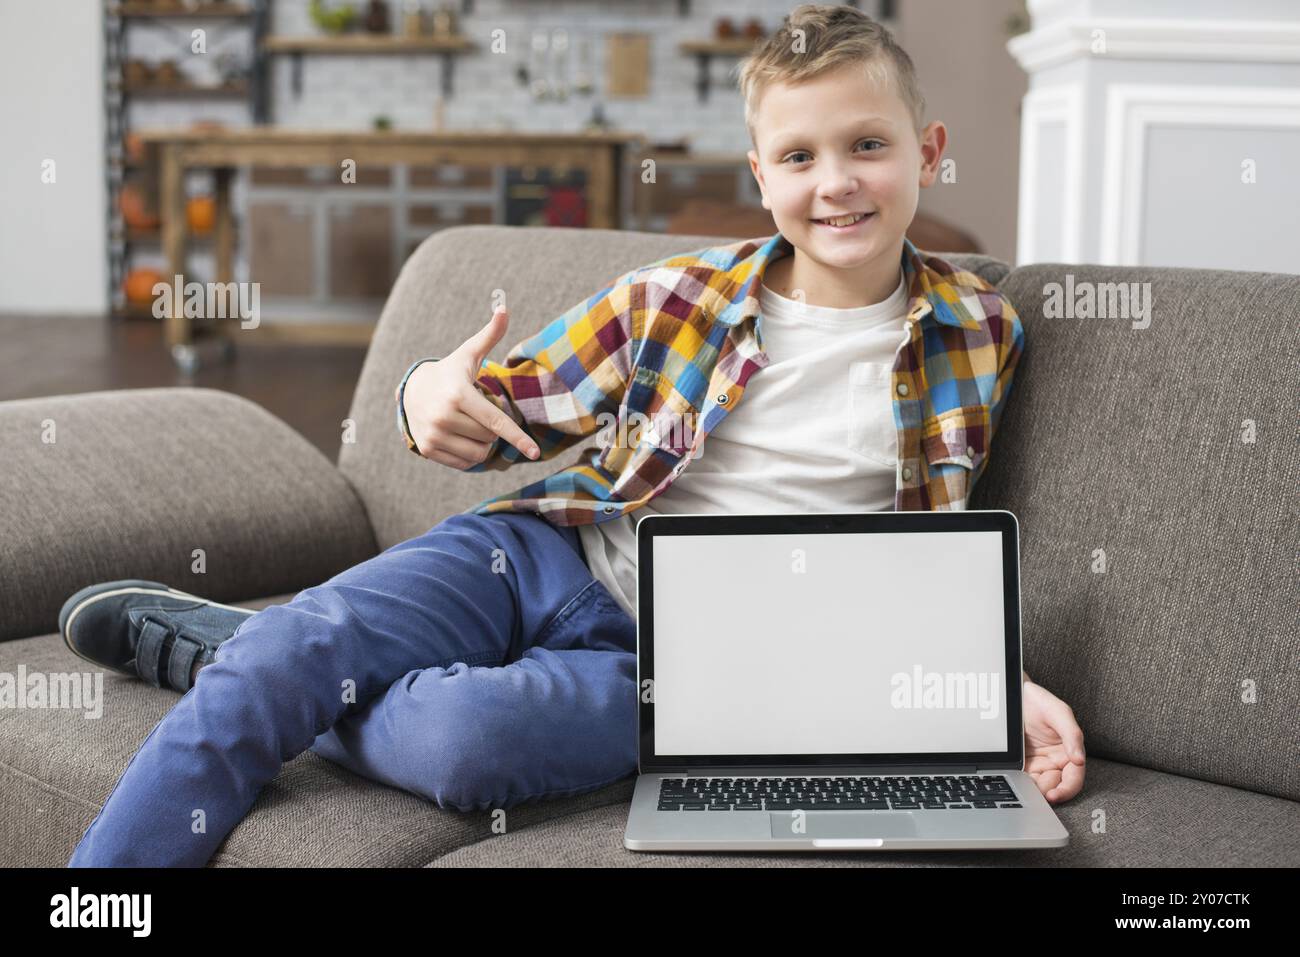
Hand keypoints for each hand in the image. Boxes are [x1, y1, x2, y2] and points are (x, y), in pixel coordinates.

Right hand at [399, 308, 540, 468]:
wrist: (411, 391)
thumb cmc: (450, 373)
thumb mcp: (468, 354)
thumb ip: (489, 335)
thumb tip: (504, 308)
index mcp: (458, 394)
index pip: (496, 421)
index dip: (518, 438)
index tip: (535, 452)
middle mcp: (444, 416)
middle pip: (490, 437)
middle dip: (492, 428)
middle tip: (476, 412)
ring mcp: (433, 434)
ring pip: (479, 453)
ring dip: (482, 443)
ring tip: (469, 425)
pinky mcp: (427, 449)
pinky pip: (464, 463)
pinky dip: (469, 454)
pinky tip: (459, 436)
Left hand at [1022, 678, 1085, 803]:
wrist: (1015, 695)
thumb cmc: (1040, 702)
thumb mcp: (1059, 713)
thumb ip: (1072, 735)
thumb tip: (1079, 759)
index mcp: (1069, 753)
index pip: (1074, 779)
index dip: (1066, 790)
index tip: (1054, 795)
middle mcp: (1055, 762)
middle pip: (1056, 786)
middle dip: (1047, 793)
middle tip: (1034, 793)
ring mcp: (1038, 764)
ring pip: (1039, 786)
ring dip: (1033, 791)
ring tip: (1024, 789)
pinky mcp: (1023, 763)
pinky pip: (1024, 778)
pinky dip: (1021, 783)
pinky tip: (1016, 781)